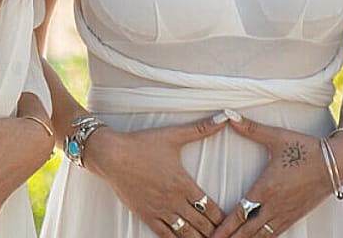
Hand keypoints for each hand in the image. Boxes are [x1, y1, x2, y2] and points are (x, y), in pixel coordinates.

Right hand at [82, 113, 228, 237]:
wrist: (110, 155)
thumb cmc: (141, 144)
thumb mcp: (172, 135)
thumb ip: (200, 128)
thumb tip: (224, 117)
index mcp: (183, 183)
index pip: (211, 208)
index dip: (223, 218)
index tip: (232, 221)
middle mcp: (174, 200)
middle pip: (202, 224)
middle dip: (215, 231)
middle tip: (224, 234)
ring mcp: (159, 210)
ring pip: (186, 233)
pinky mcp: (145, 215)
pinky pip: (165, 235)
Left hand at [209, 115, 342, 237]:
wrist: (338, 162)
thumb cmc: (306, 148)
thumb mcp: (277, 136)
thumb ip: (251, 128)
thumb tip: (228, 115)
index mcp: (267, 188)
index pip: (240, 213)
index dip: (226, 227)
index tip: (213, 235)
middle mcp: (275, 205)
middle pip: (248, 230)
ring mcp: (287, 212)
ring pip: (262, 234)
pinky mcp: (296, 215)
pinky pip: (276, 232)